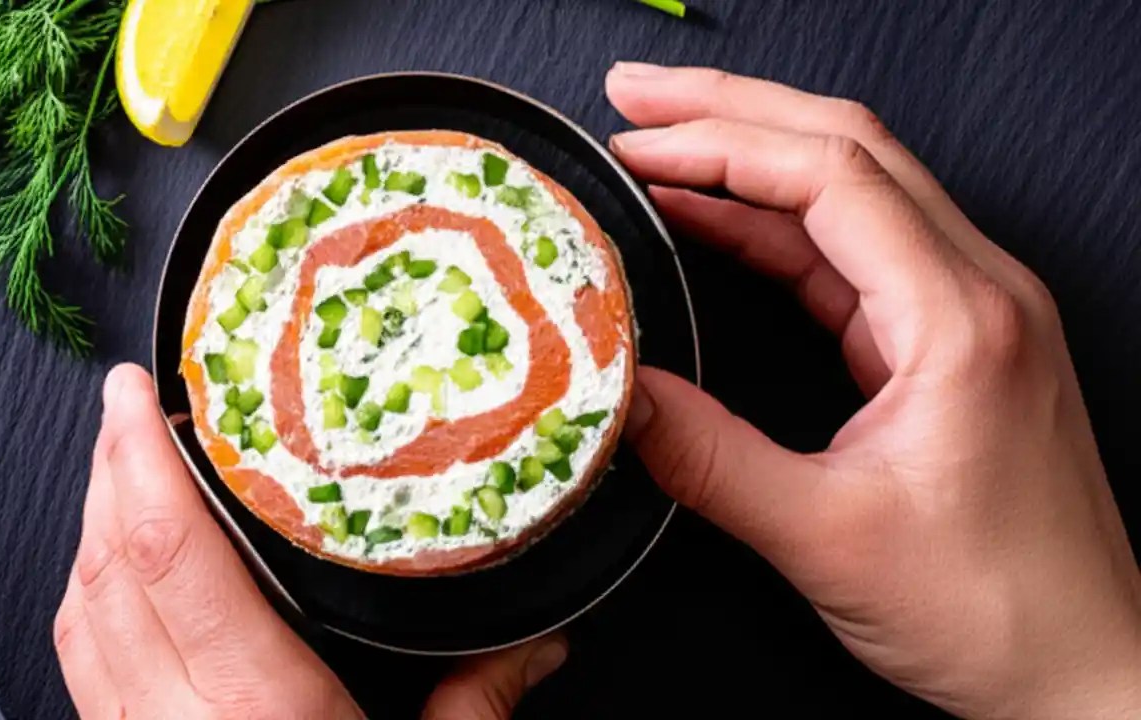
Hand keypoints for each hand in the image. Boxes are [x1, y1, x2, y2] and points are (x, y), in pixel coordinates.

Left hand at [54, 364, 565, 718]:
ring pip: (78, 612)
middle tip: (128, 402)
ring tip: (119, 464)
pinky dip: (91, 596)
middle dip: (107, 470)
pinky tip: (115, 570)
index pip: (171, 559)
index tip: (137, 397)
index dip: (141, 463)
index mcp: (257, 717)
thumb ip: (480, 704)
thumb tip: (541, 642)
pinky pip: (80, 664)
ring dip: (92, 526)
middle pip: (108, 569)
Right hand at [605, 62, 1140, 719]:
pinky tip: (712, 224)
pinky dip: (772, 229)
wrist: (1082, 667)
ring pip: (850, 190)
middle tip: (633, 95)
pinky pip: (851, 254)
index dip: (720, 146)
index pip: (830, 178)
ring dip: (749, 158)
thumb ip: (710, 460)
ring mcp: (965, 312)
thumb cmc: (991, 610)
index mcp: (959, 319)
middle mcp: (975, 291)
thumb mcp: (826, 538)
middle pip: (847, 148)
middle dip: (731, 110)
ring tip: (656, 143)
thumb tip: (618, 395)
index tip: (635, 144)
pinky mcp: (945, 343)